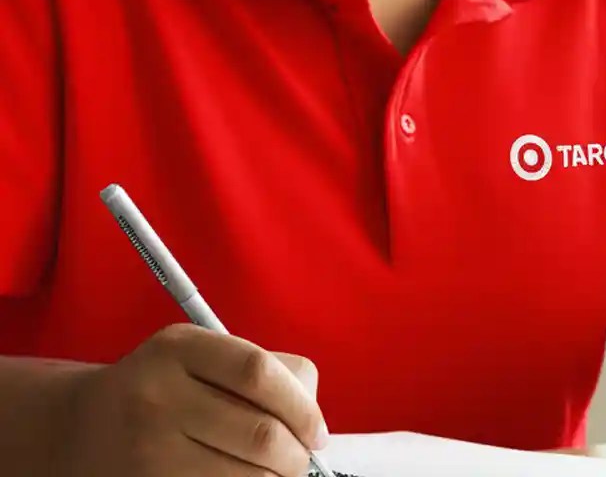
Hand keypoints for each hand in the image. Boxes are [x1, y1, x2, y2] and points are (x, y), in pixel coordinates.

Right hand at [56, 323, 327, 476]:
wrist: (82, 427)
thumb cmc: (168, 389)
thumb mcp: (203, 357)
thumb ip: (266, 373)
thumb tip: (314, 423)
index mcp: (179, 348)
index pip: (260, 372)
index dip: (302, 407)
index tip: (317, 432)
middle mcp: (156, 395)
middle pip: (260, 433)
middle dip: (296, 456)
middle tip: (302, 461)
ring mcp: (146, 447)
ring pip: (246, 475)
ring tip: (275, 473)